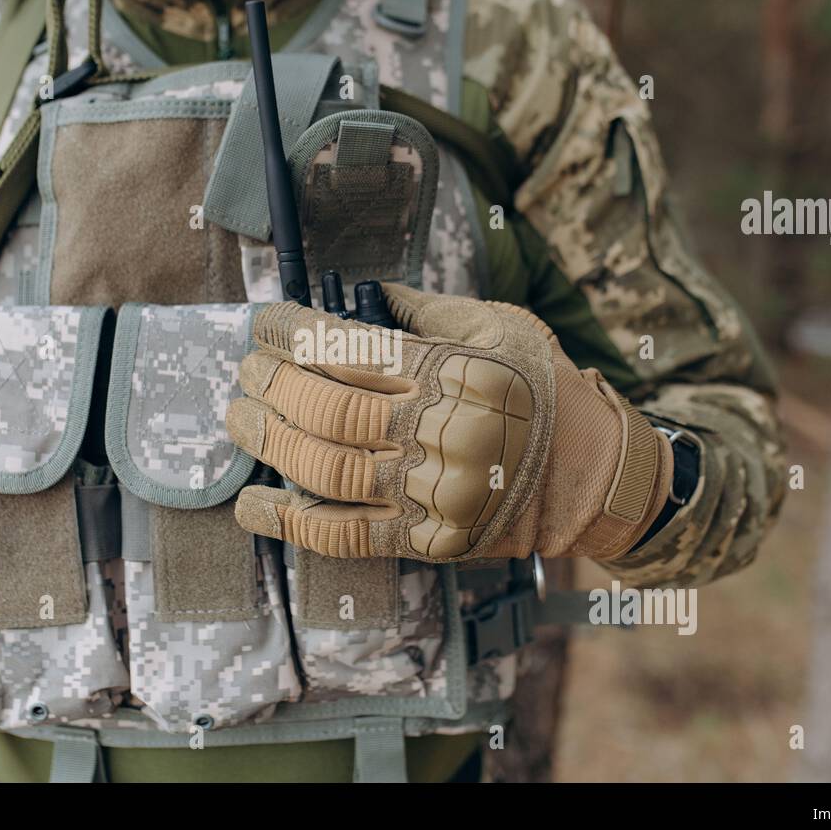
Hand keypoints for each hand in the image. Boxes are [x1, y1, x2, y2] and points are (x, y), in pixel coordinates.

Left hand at [226, 284, 671, 561]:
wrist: (592, 475)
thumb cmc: (545, 390)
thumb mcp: (502, 326)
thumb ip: (430, 308)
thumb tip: (366, 289)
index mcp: (452, 370)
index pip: (350, 347)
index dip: (293, 333)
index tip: (264, 324)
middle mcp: (436, 429)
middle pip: (326, 407)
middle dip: (270, 385)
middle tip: (243, 372)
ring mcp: (428, 491)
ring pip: (324, 467)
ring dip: (269, 441)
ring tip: (239, 419)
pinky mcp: (425, 540)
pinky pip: (343, 536)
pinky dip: (289, 523)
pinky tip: (251, 504)